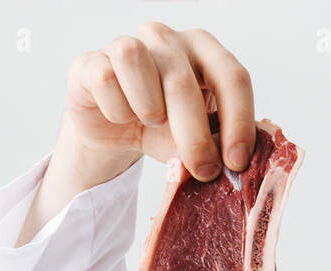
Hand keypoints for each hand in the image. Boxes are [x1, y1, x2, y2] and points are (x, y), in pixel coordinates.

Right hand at [64, 22, 255, 180]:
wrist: (116, 131)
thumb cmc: (164, 130)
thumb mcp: (199, 140)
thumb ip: (218, 143)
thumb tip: (233, 165)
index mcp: (204, 51)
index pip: (232, 76)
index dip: (239, 121)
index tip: (237, 162)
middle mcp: (167, 39)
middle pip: (182, 81)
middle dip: (195, 136)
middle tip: (203, 170)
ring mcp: (128, 44)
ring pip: (136, 61)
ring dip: (148, 107)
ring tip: (152, 123)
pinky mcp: (91, 60)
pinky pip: (105, 78)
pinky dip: (116, 108)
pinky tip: (122, 118)